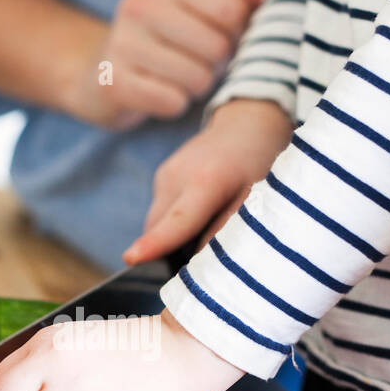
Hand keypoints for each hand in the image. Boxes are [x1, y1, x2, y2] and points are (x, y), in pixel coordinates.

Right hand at [71, 0, 269, 129]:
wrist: (100, 75)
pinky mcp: (112, 81)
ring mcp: (121, 42)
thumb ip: (236, 2)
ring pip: (196, 78)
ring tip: (179, 81)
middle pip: (218, 47)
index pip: (232, 11)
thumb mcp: (198, 15)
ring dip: (196, 88)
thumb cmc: (165, 44)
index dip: (237, 36)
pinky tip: (159, 96)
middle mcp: (139, 4)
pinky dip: (173, 106)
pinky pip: (171, 101)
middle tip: (199, 67)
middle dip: (217, 67)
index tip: (220, 42)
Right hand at [124, 97, 292, 263]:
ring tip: (207, 223)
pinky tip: (200, 211)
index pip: (177, 220)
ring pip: (157, 223)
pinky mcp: (161, 176)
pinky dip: (175, 221)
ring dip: (174, 236)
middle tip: (201, 257)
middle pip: (159, 230)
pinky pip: (161, 212)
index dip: (155, 243)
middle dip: (170, 251)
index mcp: (206, 181)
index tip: (130, 258)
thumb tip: (204, 266)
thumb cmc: (258, 163)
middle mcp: (177, 177)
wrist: (245, 124)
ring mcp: (164, 175)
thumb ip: (230, 231)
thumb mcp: (257, 198)